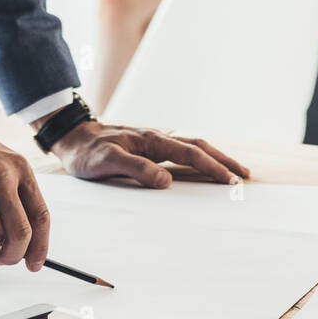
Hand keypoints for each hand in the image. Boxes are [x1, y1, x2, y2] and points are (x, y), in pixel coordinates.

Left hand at [43, 118, 249, 187]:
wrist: (73, 138)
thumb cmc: (88, 152)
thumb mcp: (106, 162)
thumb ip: (136, 169)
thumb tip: (167, 180)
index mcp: (151, 141)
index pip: (190, 153)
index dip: (213, 167)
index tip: (232, 180)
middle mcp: (157, 138)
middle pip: (199, 146)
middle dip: (223, 160)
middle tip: (244, 176)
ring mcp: (155, 142)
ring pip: (192, 147)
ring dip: (214, 158)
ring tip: (233, 170)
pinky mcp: (150, 148)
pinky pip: (181, 151)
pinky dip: (199, 158)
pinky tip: (204, 165)